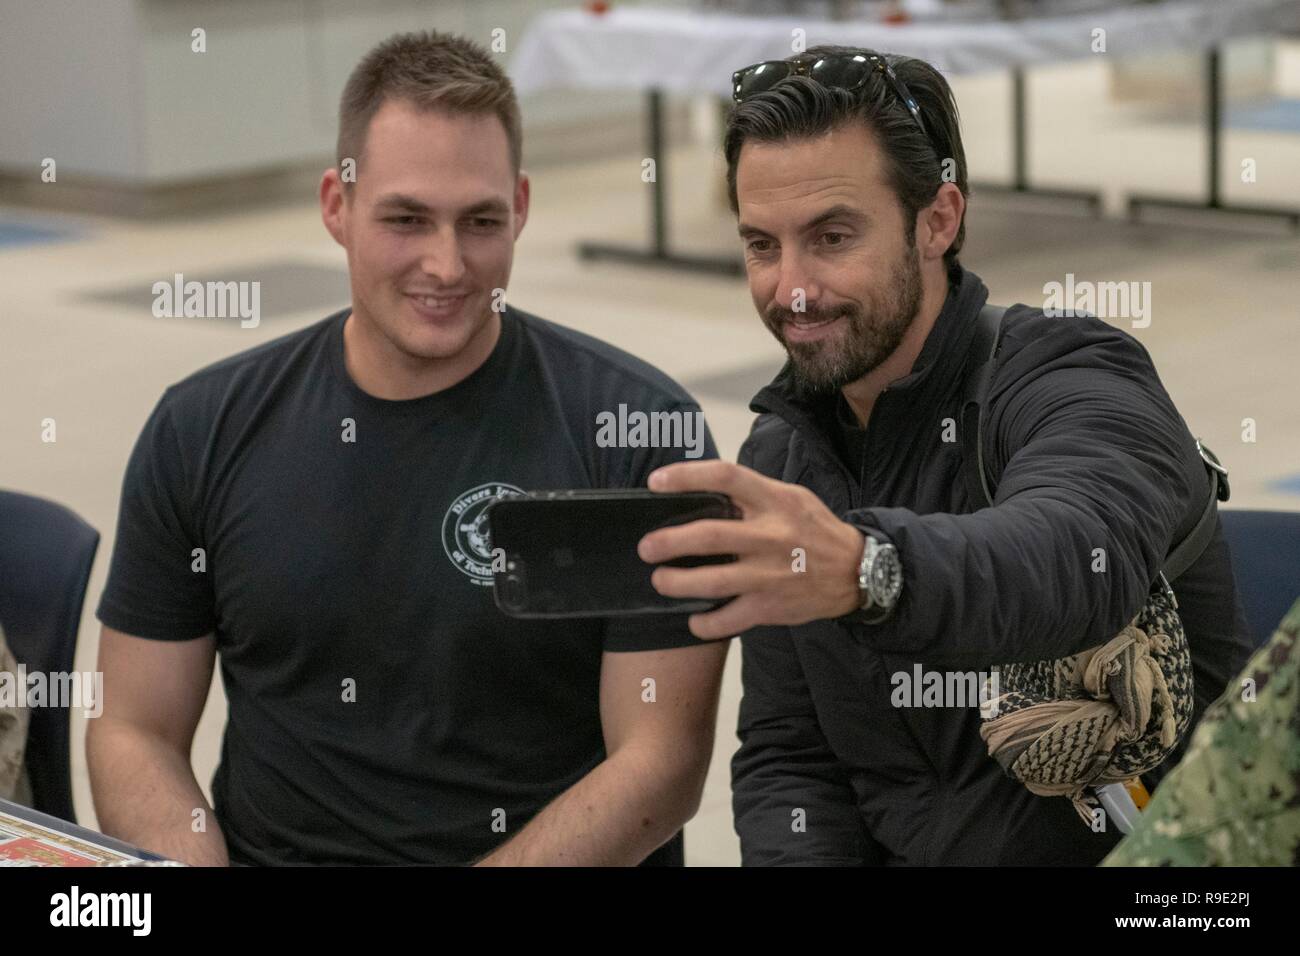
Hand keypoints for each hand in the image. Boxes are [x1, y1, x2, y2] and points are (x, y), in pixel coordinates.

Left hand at [638, 460, 864, 639]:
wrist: (857, 571)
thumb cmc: (814, 530)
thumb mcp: (790, 497)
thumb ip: (751, 494)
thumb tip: (701, 494)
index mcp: (774, 500)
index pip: (725, 477)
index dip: (686, 476)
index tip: (656, 482)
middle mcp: (771, 535)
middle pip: (709, 535)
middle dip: (669, 542)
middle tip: (647, 547)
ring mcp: (770, 574)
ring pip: (713, 581)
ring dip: (677, 583)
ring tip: (661, 581)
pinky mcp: (771, 606)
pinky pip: (728, 619)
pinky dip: (705, 623)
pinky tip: (693, 619)